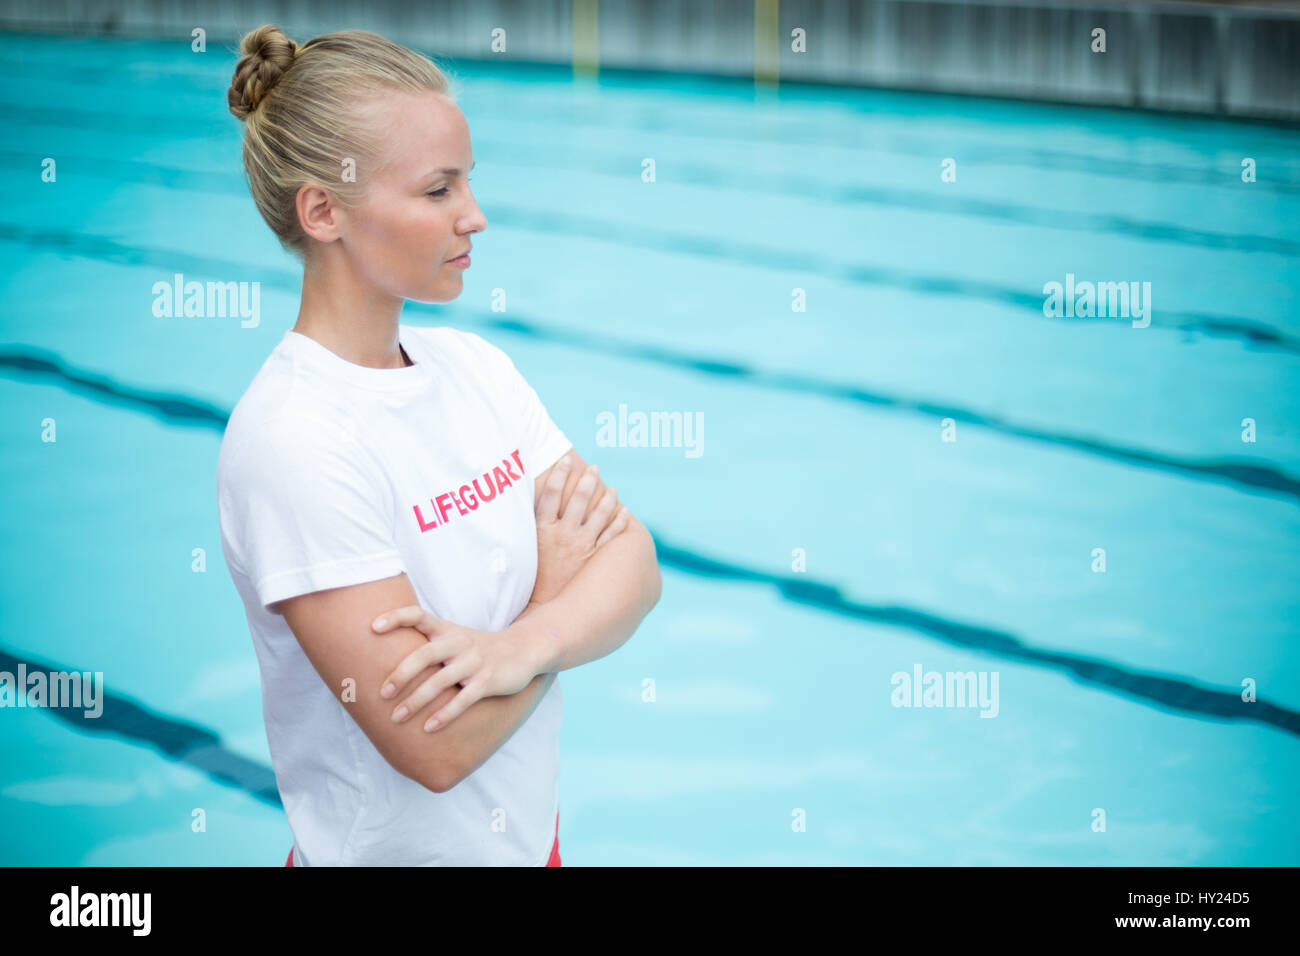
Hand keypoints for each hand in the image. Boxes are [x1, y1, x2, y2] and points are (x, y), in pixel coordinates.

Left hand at [370, 606, 540, 732]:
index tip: (373, 627)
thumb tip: (385, 656)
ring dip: (416, 701)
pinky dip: (445, 715)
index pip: (418, 615)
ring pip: (440, 682)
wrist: (524, 649)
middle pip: (425, 654)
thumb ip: (428, 643)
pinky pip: (463, 700)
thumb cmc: (479, 648)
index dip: (396, 617)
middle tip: (381, 694)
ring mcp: (474, 662)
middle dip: (401, 674)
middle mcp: (459, 643)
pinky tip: (429, 728)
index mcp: (447, 630)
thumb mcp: (456, 637)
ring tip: (396, 717)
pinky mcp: (488, 681)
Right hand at [531, 456, 629, 604]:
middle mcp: (564, 534)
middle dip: (587, 480)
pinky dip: (620, 522)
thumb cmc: (531, 576)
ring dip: (607, 498)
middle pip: (578, 499)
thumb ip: (528, 526)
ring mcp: (581, 545)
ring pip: (599, 514)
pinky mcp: (594, 557)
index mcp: (543, 529)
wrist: (543, 605)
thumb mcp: (525, 547)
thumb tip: (517, 506)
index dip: (559, 474)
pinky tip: (624, 512)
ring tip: (614, 489)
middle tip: (594, 468)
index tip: (566, 460)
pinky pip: (612, 535)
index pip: (551, 493)